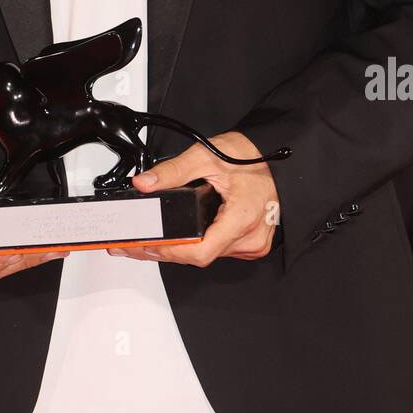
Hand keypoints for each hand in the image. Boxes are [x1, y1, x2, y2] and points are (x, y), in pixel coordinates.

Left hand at [106, 130, 280, 265]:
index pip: (200, 252)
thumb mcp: (206, 156)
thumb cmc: (250, 156)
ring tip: (154, 238)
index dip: (170, 251)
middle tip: (136, 243)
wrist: (276, 159)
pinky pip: (219, 250)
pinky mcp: (251, 243)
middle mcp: (250, 238)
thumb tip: (145, 184)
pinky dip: (198, 243)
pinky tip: (181, 236)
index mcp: (241, 219)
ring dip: (181, 248)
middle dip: (166, 250)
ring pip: (209, 254)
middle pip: (200, 256)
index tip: (146, 245)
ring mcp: (252, 243)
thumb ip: (173, 171)